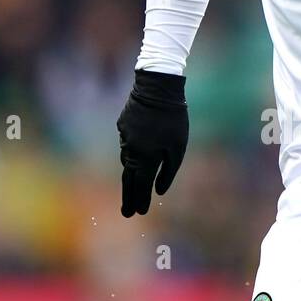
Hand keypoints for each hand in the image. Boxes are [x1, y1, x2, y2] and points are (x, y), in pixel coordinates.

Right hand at [117, 71, 188, 216]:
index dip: (140, 200)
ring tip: (132, 190)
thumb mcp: (178, 147)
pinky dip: (131, 155)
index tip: (138, 213)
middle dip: (129, 197)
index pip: (141, 185)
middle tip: (127, 213)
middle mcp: (131, 151)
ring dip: (129, 177)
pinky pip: (127, 145)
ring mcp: (124, 138)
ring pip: (126, 162)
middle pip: (129, 179)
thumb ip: (168, 171)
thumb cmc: (173, 119)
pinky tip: (135, 159)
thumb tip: (158, 190)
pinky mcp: (122, 126)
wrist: (156, 88)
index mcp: (146, 158)